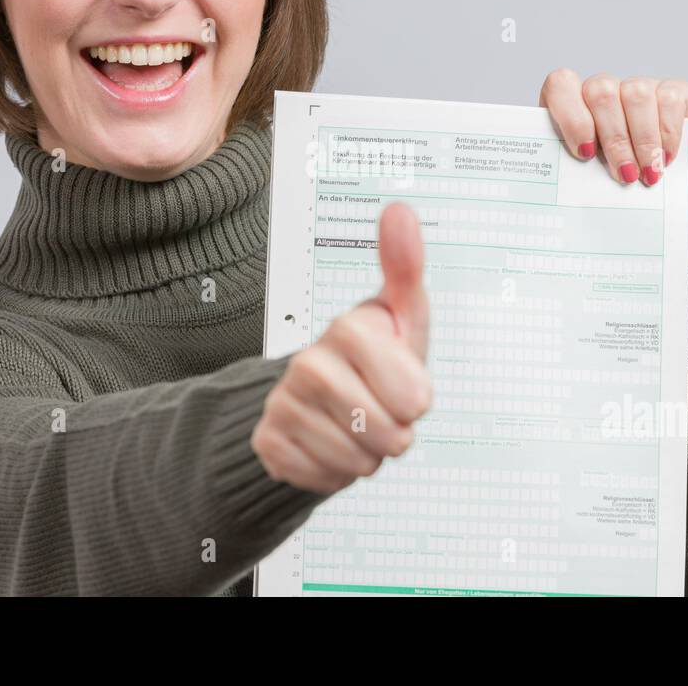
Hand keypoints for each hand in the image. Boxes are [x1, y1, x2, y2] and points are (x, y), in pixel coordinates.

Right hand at [252, 201, 432, 494]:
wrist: (322, 398)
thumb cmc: (376, 356)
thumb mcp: (403, 315)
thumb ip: (405, 266)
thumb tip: (399, 209)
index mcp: (348, 328)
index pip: (414, 399)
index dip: (418, 402)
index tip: (405, 384)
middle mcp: (309, 362)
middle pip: (386, 435)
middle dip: (395, 434)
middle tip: (381, 409)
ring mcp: (284, 402)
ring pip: (356, 462)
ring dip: (367, 456)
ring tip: (356, 426)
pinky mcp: (269, 442)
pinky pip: (324, 479)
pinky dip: (336, 473)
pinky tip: (329, 443)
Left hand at [539, 70, 687, 266]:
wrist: (674, 223)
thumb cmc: (626, 207)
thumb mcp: (588, 191)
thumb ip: (568, 175)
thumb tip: (545, 182)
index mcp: (573, 112)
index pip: (560, 85)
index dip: (571, 115)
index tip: (584, 153)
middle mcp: (605, 96)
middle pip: (600, 90)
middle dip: (613, 137)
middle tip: (624, 175)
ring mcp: (640, 91)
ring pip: (635, 92)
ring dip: (642, 140)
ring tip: (648, 174)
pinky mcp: (677, 95)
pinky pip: (668, 97)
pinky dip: (668, 132)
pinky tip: (666, 159)